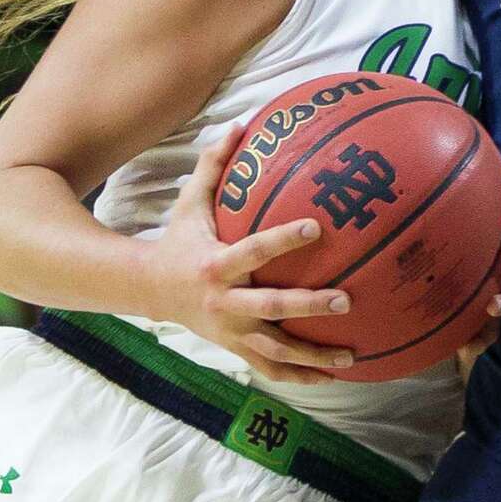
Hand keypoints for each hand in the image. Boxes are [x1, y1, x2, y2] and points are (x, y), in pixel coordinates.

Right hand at [144, 128, 352, 385]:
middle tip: (346, 300)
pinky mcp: (235, 349)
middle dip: (307, 306)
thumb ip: (214, 165)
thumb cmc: (178, 240)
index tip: (318, 227)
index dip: (285, 239)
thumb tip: (239, 124)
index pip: (255, 251)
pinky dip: (300, 376)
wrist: (149, 290)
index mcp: (215, 265)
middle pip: (269, 308)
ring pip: (274, 350)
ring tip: (351, 356)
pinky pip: (270, 368)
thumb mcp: (189, 202)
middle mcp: (224, 303)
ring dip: (313, 356)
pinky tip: (333, 377)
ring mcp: (230, 332)